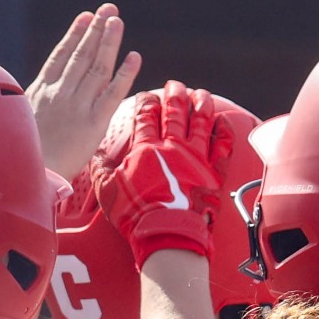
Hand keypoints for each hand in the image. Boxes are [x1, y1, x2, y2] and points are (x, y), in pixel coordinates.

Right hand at [28, 4, 140, 179]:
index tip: (85, 17)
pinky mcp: (93, 124)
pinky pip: (113, 94)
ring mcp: (77, 107)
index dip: (74, 35)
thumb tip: (33, 98)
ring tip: (117, 21)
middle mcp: (60, 94)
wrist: (26, 177)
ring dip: (108, 42)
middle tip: (108, 9)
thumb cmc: (19, 155)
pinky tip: (134, 57)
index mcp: (40, 93)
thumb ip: (29, 106)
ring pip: (97, 67)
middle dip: (95, 30)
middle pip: (81, 56)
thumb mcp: (15, 123)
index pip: (60, 57)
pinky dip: (124, 74)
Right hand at [92, 83, 236, 265]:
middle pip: (175, 113)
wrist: (166, 233)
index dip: (145, 103)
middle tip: (175, 85)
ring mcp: (196, 158)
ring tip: (201, 94)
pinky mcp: (213, 172)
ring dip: (201, 106)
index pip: (145, 117)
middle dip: (174, 95)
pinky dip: (224, 132)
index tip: (146, 95)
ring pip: (200, 123)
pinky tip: (223, 121)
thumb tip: (94, 155)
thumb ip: (101, 170)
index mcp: (146, 150)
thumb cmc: (135, 215)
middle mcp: (172, 147)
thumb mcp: (108, 192)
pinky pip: (222, 147)